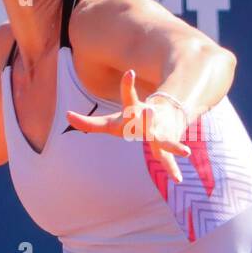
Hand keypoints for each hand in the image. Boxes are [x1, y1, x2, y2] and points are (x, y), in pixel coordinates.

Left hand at [65, 69, 191, 182]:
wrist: (167, 119)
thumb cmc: (133, 121)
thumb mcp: (111, 122)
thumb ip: (89, 122)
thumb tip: (66, 116)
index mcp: (134, 112)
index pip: (128, 97)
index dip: (128, 85)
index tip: (130, 72)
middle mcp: (148, 122)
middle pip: (146, 120)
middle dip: (147, 117)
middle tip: (150, 109)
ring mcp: (158, 134)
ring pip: (164, 140)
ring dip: (172, 145)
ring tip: (185, 152)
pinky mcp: (165, 145)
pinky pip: (168, 160)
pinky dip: (172, 169)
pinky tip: (177, 179)